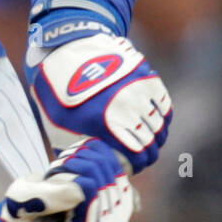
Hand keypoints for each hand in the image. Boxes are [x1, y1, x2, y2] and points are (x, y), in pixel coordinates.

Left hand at [27, 33, 171, 172]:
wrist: (63, 51)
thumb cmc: (58, 96)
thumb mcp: (60, 129)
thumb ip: (81, 153)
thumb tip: (91, 169)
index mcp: (104, 124)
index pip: (138, 156)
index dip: (136, 166)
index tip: (131, 167)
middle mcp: (125, 107)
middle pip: (152, 142)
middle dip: (146, 153)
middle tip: (139, 156)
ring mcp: (137, 90)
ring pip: (160, 124)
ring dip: (155, 135)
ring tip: (145, 139)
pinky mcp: (144, 76)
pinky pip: (163, 103)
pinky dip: (161, 115)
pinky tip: (152, 120)